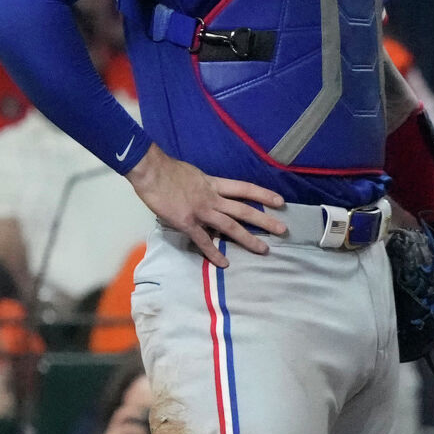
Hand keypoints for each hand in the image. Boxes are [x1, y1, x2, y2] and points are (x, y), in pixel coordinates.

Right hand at [126, 143, 287, 265]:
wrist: (151, 171)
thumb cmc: (168, 170)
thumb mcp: (194, 174)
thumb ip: (205, 186)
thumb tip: (212, 193)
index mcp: (214, 184)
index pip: (245, 189)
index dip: (264, 195)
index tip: (280, 202)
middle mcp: (212, 198)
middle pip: (244, 210)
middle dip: (265, 220)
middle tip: (283, 230)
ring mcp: (201, 211)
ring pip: (230, 226)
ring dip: (248, 239)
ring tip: (264, 249)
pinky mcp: (187, 222)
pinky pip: (203, 240)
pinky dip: (213, 253)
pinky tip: (224, 263)